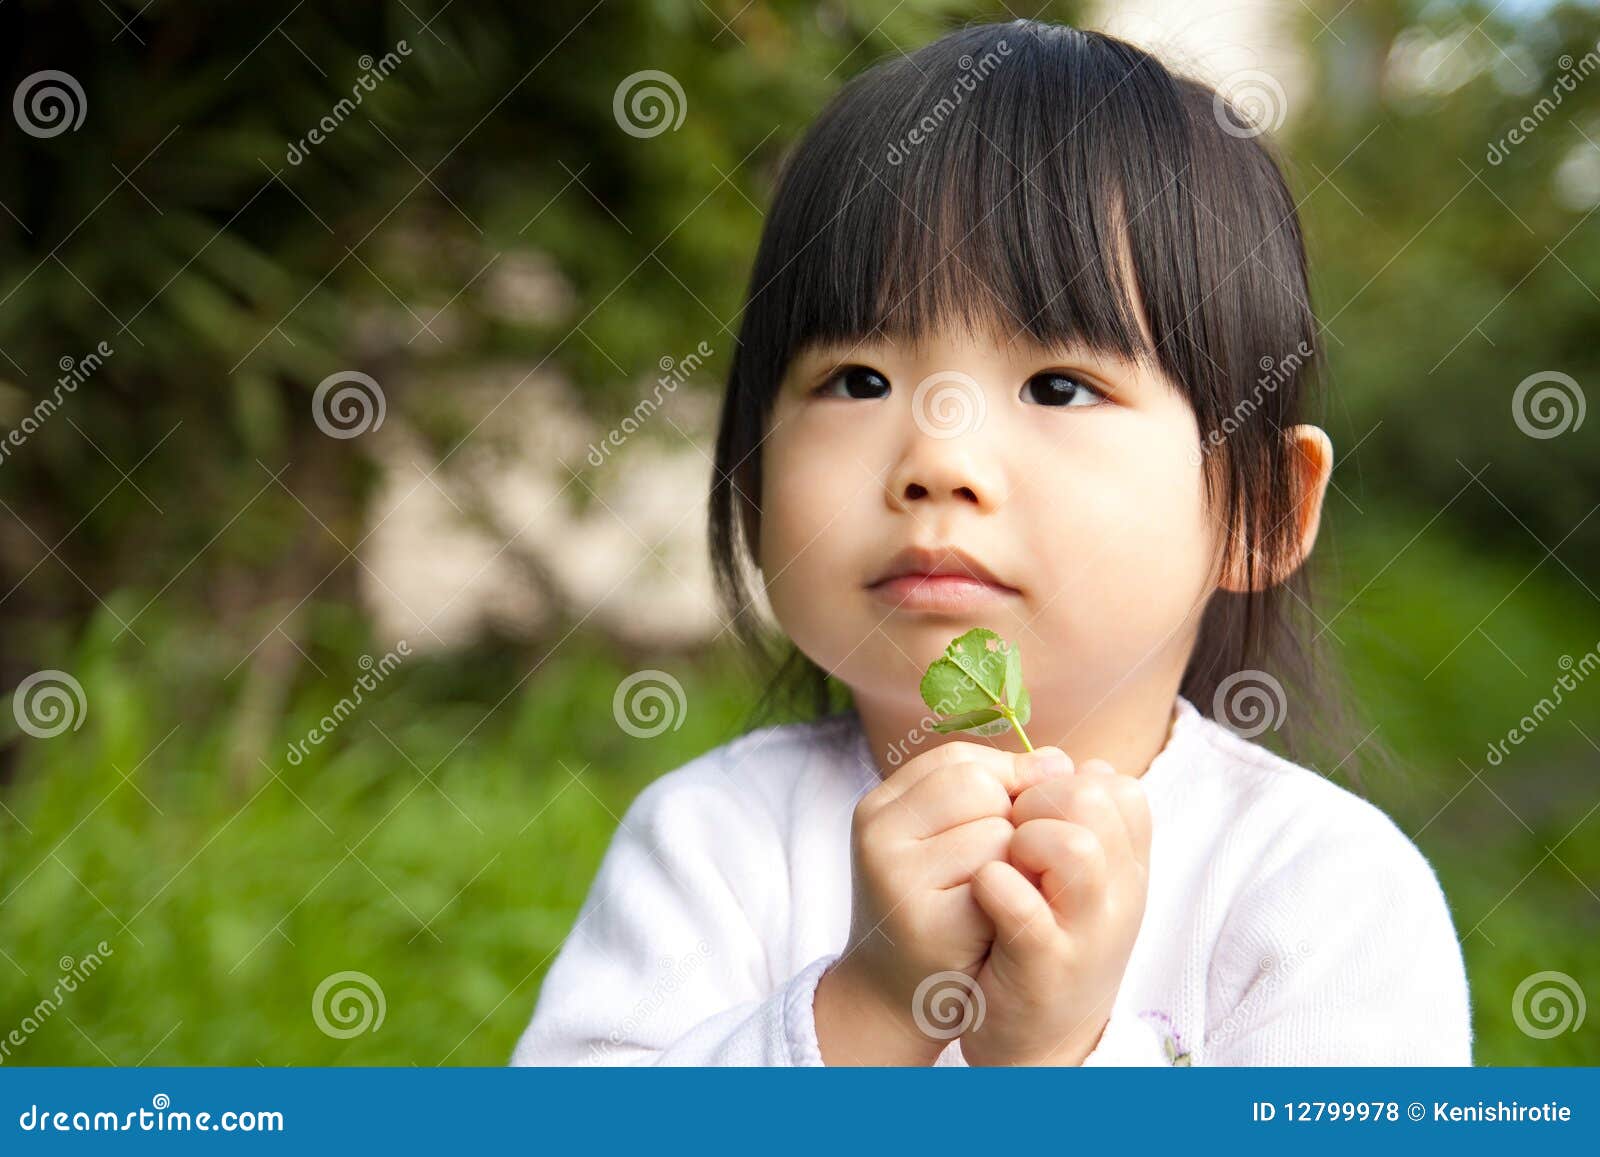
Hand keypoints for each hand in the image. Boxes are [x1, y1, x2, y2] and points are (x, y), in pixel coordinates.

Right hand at [814, 742, 1070, 1064]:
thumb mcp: (946, 841)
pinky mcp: (925, 920)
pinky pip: (999, 883)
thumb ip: (989, 795)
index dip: (1006, 779)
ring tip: (995, 895)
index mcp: (881, 806)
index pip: (959, 759)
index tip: (1022, 816)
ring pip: (995, 832)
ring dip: (1016, 862)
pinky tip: (994, 924)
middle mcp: (878, 832)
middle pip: (978, 785)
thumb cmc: (938, 912)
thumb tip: (1059, 759)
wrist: (898, 999)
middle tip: (1006, 863)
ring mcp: (896, 875)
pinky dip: (1011, 900)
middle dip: (1009, 819)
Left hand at [961, 757, 1151, 1065]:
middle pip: (1095, 801)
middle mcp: (1120, 899)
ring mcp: (1087, 936)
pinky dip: (997, 887)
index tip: (1035, 813)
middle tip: (1011, 835)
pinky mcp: (1045, 970)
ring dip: (1023, 841)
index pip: (1120, 789)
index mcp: (1129, 872)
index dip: (1066, 785)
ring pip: (1075, 847)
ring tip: (998, 865)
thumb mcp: (1075, 885)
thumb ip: (1077, 824)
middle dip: (1039, 803)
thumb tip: (1069, 760)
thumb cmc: (1044, 949)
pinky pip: (1025, 908)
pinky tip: (980, 889)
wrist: (1034, 1046)